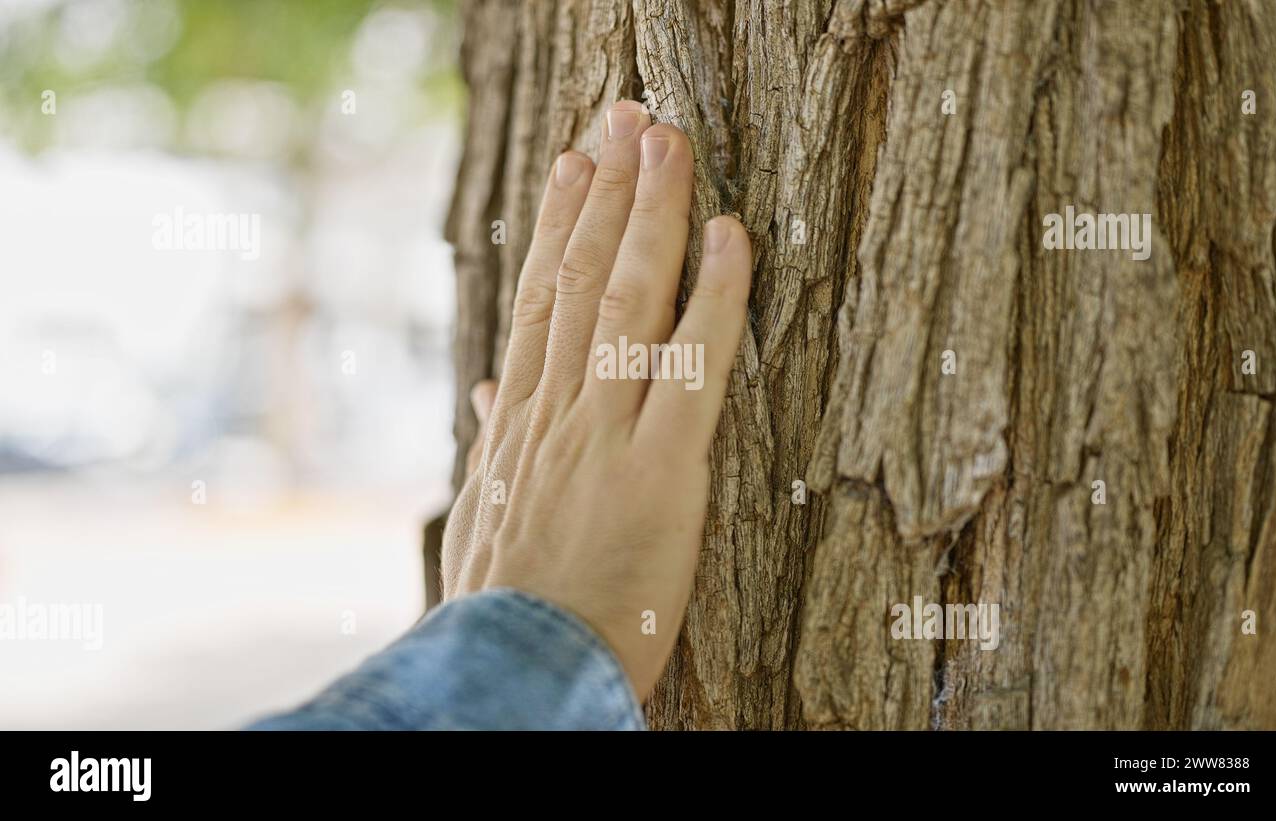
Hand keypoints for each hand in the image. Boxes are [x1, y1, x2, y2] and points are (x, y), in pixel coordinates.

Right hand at [440, 100, 752, 700]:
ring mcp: (606, 433)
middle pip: (582, 278)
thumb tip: (486, 390)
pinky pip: (694, 365)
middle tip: (629, 117)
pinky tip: (733, 236)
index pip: (540, 300)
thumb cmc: (503, 604)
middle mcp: (557, 410)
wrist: (512, 674)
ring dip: (652, 213)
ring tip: (670, 142)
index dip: (558, 225)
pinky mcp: (661, 469)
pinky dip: (716, 295)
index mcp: (518, 422)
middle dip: (608, 191)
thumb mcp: (482, 517)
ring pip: (629, 300)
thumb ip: (492, 445)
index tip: (573, 164)